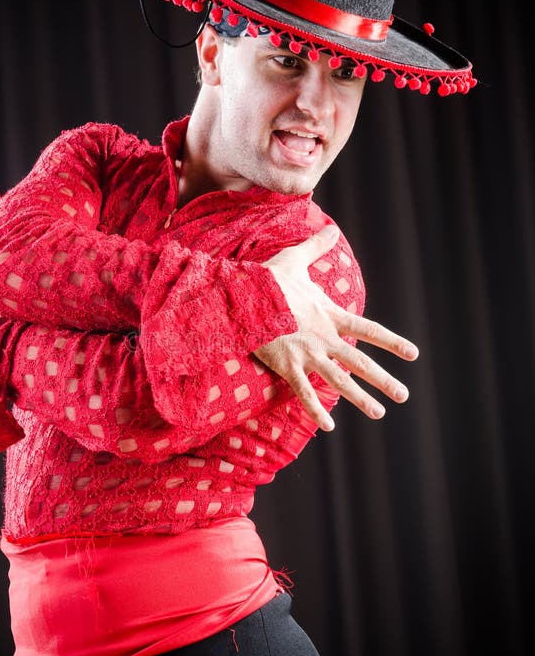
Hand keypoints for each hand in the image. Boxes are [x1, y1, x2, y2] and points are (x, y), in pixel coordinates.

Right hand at [254, 225, 418, 430]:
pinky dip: (316, 411)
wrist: (244, 296)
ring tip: (379, 412)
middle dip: (384, 379)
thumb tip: (331, 228)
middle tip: (403, 395)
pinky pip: (304, 393)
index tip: (413, 354)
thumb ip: (316, 247)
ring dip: (360, 398)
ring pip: (340, 381)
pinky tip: (330, 427)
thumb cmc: (268, 278)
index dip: (392, 342)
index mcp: (330, 315)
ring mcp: (308, 354)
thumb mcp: (295, 258)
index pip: (369, 329)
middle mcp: (325, 337)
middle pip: (361, 362)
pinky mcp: (287, 366)